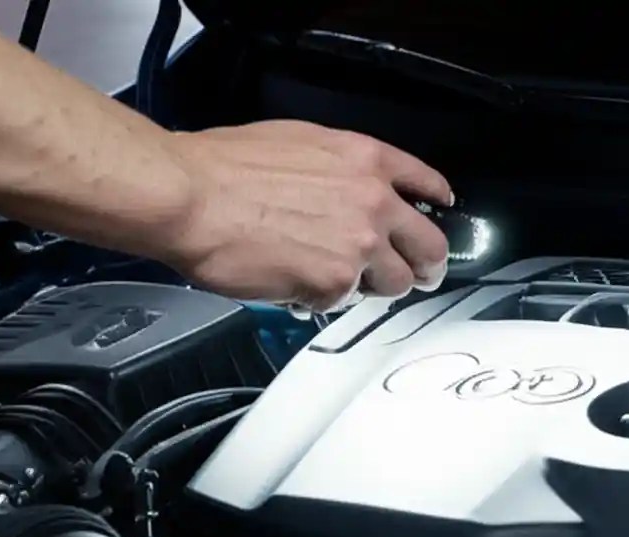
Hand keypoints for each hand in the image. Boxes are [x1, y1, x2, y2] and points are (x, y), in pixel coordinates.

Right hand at [159, 120, 451, 310]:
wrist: (190, 197)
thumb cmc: (223, 168)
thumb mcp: (298, 143)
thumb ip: (338, 170)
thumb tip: (346, 190)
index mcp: (366, 160)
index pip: (426, 183)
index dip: (436, 203)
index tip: (438, 212)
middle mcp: (374, 202)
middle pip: (430, 246)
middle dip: (427, 265)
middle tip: (419, 274)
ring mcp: (359, 247)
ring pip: (396, 283)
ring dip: (377, 287)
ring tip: (346, 282)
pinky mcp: (335, 285)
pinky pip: (347, 301)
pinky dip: (327, 298)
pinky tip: (301, 285)